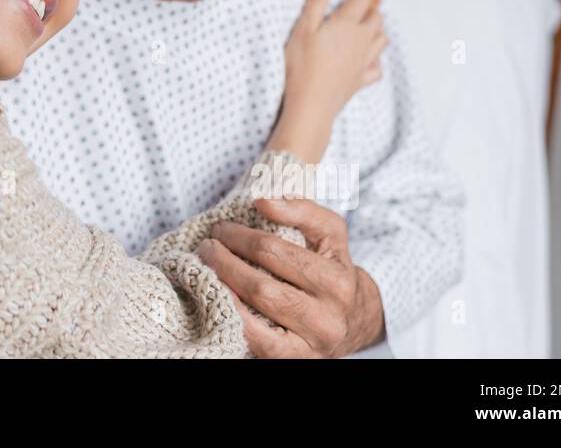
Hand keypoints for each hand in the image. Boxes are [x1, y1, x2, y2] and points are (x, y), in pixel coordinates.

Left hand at [197, 199, 385, 356]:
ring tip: (206, 267)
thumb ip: (301, 209)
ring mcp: (313, 342)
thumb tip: (263, 200)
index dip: (240, 237)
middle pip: (262, 284)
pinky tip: (219, 298)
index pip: (275, 252)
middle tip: (207, 246)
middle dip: (225, 260)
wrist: (353, 321)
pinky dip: (235, 317)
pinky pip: (258, 341)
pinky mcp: (296, 360)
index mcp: (338, 279)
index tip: (221, 228)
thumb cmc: (333, 268)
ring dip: (223, 284)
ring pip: (258, 309)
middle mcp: (329, 315)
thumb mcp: (329, 233)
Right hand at [270, 0, 386, 162]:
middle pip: (377, 19)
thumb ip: (317, 1)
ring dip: (379, 29)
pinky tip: (369, 58)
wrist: (310, 105)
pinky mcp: (361, 80)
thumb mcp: (303, 28)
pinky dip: (377, 58)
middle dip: (374, 7)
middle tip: (368, 1)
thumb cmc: (301, 65)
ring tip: (371, 25)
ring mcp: (364, 62)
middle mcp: (361, 41)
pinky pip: (378, 67)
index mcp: (346, 25)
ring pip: (382, 40)